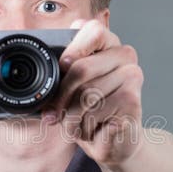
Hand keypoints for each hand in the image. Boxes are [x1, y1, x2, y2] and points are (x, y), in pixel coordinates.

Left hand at [42, 18, 143, 165]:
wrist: (115, 141)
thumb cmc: (89, 111)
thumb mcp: (70, 88)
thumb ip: (61, 71)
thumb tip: (39, 70)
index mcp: (107, 43)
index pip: (92, 30)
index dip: (73, 49)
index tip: (62, 67)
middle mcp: (124, 55)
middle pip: (82, 68)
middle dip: (60, 97)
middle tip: (51, 115)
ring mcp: (132, 76)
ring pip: (86, 95)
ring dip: (71, 118)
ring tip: (75, 125)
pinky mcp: (133, 100)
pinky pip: (95, 113)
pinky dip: (84, 128)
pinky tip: (92, 130)